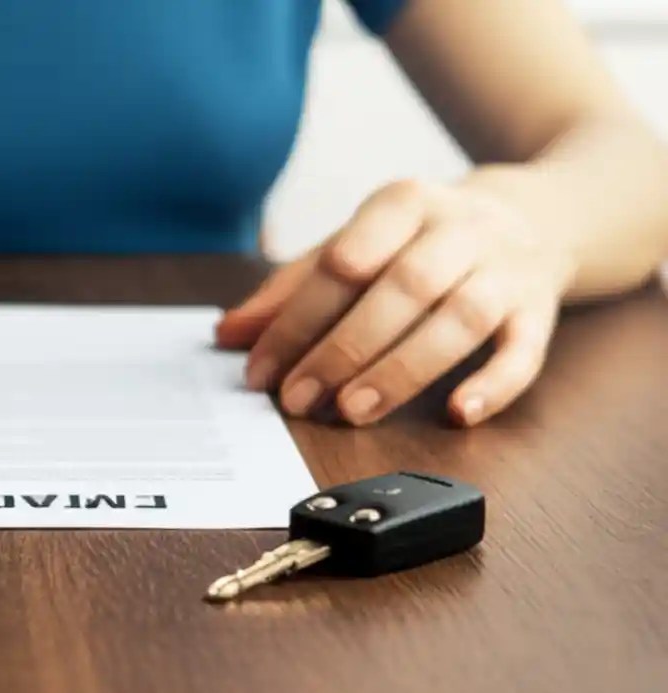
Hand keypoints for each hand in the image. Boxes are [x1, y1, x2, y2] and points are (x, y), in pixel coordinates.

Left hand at [216, 179, 576, 425]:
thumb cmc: (420, 240)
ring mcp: (507, 268)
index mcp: (403, 204)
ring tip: (353, 411)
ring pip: (460, 319)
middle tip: (299, 398)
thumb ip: (293, 288)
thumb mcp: (357, 245)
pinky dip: (494, 384)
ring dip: (403, 370)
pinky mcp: (540, 311)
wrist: (535, 216)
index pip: (344, 260)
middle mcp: (460, 228)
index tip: (259, 369)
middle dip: (344, 348)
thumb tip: (229, 332)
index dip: (296, 318)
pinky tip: (457, 412)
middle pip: (403, 287)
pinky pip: (526, 350)